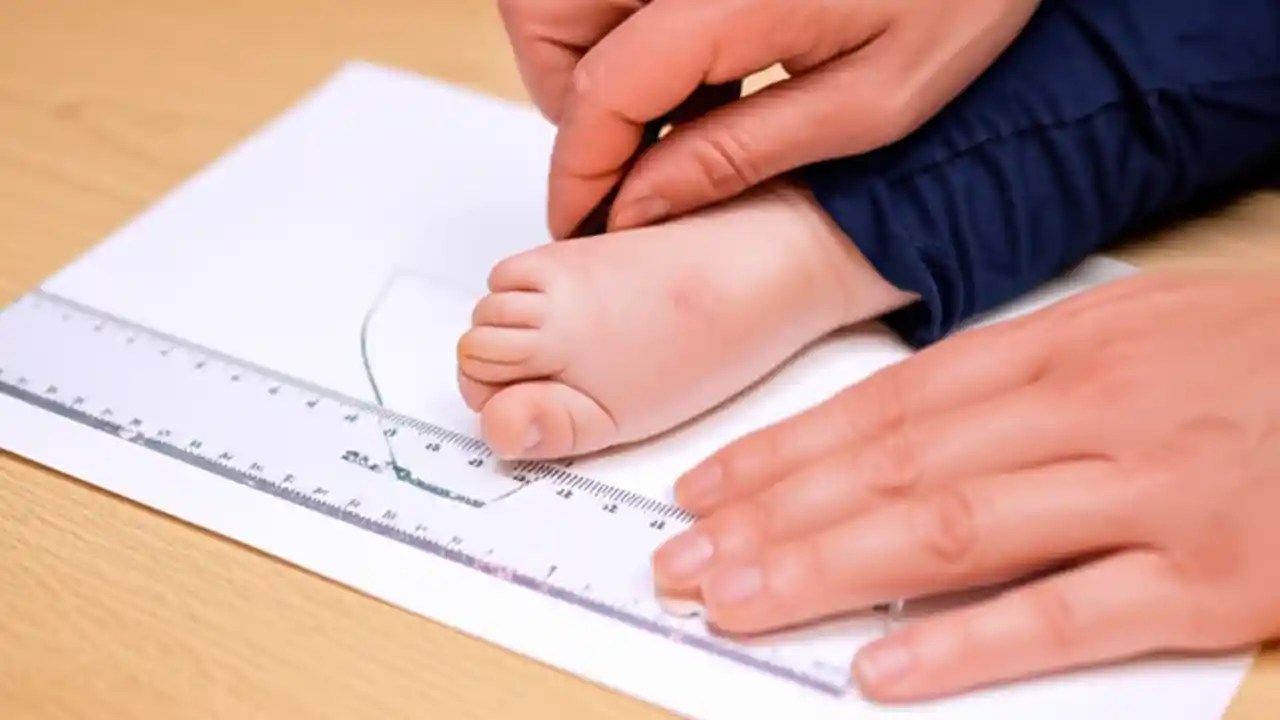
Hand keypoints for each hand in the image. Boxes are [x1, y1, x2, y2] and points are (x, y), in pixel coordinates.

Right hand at [498, 0, 1041, 237]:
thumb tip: (640, 204)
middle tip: (629, 163)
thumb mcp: (872, 102)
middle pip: (549, 19)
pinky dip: (635, 34)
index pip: (601, 90)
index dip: (579, 172)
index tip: (584, 226)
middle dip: (569, 103)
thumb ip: (741, 153)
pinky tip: (708, 75)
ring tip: (676, 119)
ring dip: (593, 63)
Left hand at [651, 271, 1279, 701]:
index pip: (887, 407)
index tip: (707, 489)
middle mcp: (1088, 410)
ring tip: (738, 601)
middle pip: (894, 470)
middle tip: (686, 560)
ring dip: (828, 569)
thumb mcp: (1131, 329)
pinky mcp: (1210, 577)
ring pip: (951, 532)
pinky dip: (966, 642)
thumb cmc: (1254, 358)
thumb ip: (1016, 375)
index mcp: (1064, 347)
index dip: (785, 452)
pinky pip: (1064, 612)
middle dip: (774, 517)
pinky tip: (881, 666)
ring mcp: (1148, 492)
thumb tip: (895, 426)